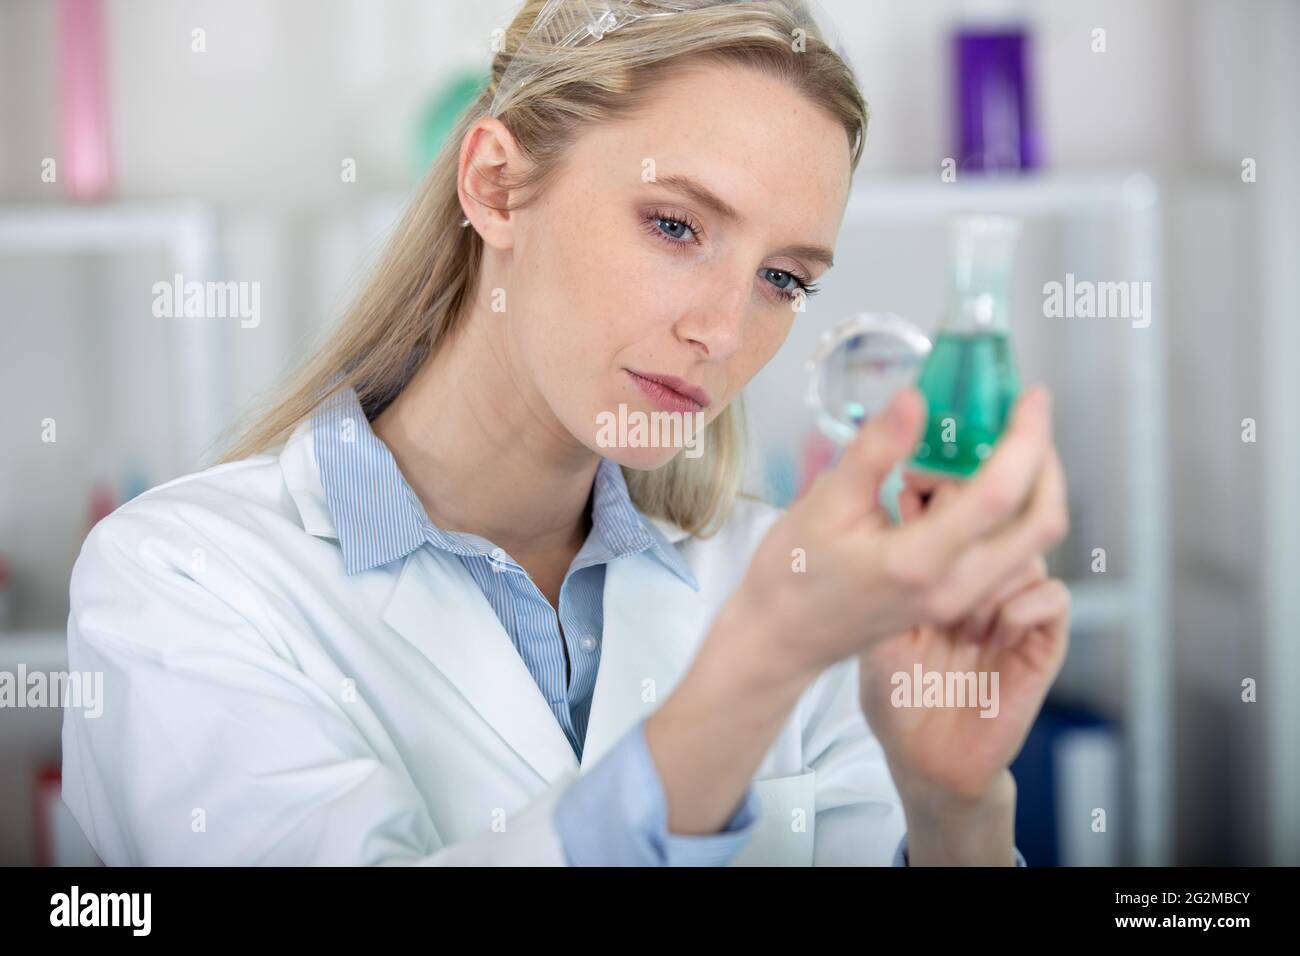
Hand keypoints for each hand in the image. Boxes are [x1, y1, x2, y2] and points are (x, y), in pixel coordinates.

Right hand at [733, 383, 1068, 682]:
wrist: (781, 640)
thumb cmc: (792, 576)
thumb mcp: (825, 502)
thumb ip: (876, 449)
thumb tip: (916, 398)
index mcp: (920, 561)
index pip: (1000, 495)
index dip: (1026, 438)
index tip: (1030, 397)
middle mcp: (953, 587)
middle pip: (1041, 524)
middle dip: (1046, 463)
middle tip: (1023, 420)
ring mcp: (958, 599)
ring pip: (1028, 539)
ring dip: (1023, 487)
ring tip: (965, 453)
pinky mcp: (956, 599)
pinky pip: (1003, 552)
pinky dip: (999, 511)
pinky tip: (950, 486)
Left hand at [857, 470, 1070, 819]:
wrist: (919, 756)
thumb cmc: (894, 689)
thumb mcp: (875, 619)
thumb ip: (888, 569)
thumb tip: (888, 509)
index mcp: (945, 566)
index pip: (960, 499)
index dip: (947, 478)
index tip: (916, 475)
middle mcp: (984, 579)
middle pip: (1007, 508)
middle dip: (993, 489)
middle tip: (956, 494)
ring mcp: (1015, 608)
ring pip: (1030, 549)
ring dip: (999, 559)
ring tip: (960, 597)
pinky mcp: (1040, 643)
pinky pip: (1050, 600)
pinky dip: (1023, 603)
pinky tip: (987, 626)